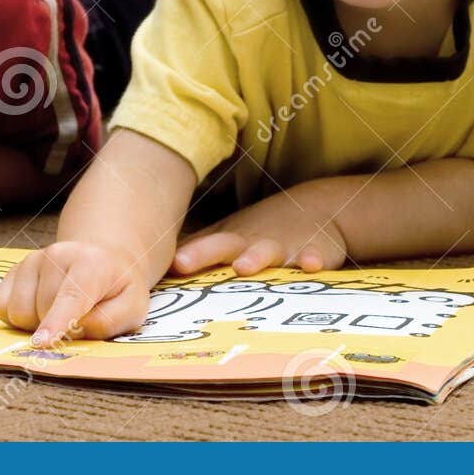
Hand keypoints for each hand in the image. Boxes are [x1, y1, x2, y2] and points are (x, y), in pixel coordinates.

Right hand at [0, 240, 154, 345]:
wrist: (101, 257)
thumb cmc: (117, 288)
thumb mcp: (133, 308)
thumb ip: (109, 321)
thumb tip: (74, 330)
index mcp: (91, 263)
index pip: (71, 296)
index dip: (56, 321)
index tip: (42, 343)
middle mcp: (57, 255)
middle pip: (42, 311)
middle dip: (57, 328)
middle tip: (77, 320)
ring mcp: (31, 260)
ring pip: (17, 312)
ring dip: (35, 324)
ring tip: (59, 312)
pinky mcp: (14, 269)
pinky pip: (0, 308)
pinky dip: (17, 318)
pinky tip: (39, 307)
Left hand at [171, 182, 348, 275]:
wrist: (317, 207)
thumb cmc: (262, 230)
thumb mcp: (229, 235)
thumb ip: (197, 250)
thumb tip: (155, 267)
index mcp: (230, 240)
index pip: (201, 248)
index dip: (184, 255)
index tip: (165, 263)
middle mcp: (251, 242)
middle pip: (224, 246)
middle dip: (203, 253)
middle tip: (182, 262)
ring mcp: (283, 245)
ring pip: (268, 252)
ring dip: (255, 257)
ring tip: (244, 266)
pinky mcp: (313, 249)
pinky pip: (313, 255)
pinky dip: (313, 259)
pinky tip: (312, 265)